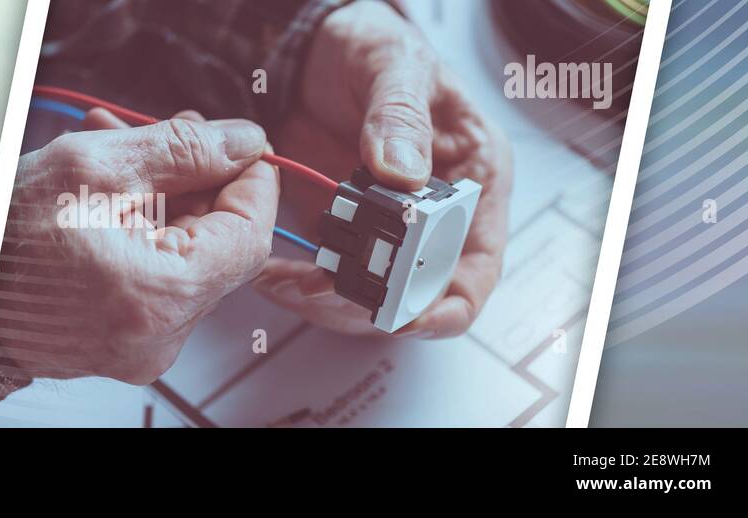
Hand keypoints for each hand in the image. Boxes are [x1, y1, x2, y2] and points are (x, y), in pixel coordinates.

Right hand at [0, 109, 278, 384]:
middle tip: (172, 136)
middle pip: (219, 247)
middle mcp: (159, 334)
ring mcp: (144, 345)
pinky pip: (160, 279)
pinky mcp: (127, 343)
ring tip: (122, 158)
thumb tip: (242, 143)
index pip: (251, 236)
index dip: (251, 183)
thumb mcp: (89, 170)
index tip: (237, 147)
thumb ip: (179, 153)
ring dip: (168, 202)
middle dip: (199, 182)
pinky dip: (147, 235)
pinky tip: (114, 199)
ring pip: (188, 259)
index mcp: (158, 295)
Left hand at [254, 1, 512, 337]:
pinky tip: (270, 272)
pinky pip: (325, 275)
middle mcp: (433, 215)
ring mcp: (385, 227)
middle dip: (371, 305)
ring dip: (327, 300)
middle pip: (418, 294)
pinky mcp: (340, 228)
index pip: (476, 267)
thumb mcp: (394, 66)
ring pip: (368, 295)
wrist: (311, 46)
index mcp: (472, 179)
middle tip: (325, 291)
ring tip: (287, 281)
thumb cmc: (371, 47)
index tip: (404, 315)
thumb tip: (403, 175)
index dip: (446, 304)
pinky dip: (298, 283)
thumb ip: (401, 116)